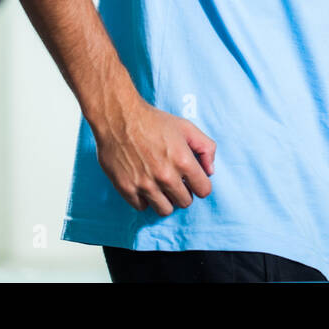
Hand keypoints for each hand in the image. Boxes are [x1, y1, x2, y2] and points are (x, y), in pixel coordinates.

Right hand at [92, 97, 216, 215]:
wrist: (118, 118)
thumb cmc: (154, 121)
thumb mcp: (187, 127)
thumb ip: (206, 148)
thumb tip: (210, 171)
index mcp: (183, 161)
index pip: (203, 190)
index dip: (200, 185)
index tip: (193, 180)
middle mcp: (166, 176)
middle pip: (185, 202)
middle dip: (183, 192)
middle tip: (175, 180)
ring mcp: (145, 185)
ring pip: (165, 210)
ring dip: (166, 199)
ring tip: (161, 186)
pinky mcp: (126, 189)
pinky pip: (142, 207)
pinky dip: (145, 199)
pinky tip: (144, 184)